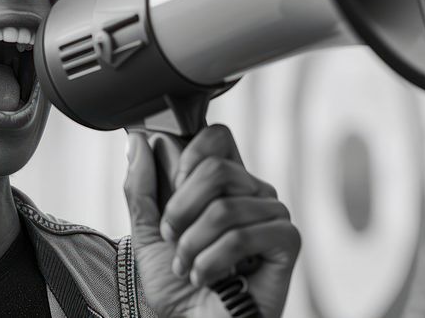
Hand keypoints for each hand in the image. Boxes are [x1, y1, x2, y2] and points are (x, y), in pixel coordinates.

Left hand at [123, 124, 300, 316]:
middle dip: (181, 211)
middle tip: (174, 241)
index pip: (216, 138)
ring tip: (188, 267)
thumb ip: (141, 188)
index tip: (171, 199)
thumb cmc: (178, 286)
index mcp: (224, 183)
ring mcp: (272, 215)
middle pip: (216, 169)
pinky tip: (208, 277)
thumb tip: (137, 141)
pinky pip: (244, 235)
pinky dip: (214, 260)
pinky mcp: (287, 241)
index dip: (188, 161)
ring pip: (225, 207)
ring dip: (193, 245)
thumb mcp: (147, 232)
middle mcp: (252, 192)